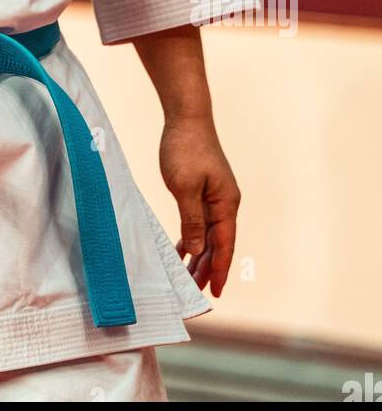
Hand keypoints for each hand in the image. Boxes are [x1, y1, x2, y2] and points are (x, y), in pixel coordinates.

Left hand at [159, 115, 239, 297]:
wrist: (187, 117)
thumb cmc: (185, 149)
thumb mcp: (185, 187)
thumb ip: (192, 220)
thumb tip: (199, 250)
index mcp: (226, 203)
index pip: (225, 245)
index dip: (220, 270)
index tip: (216, 293)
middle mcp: (225, 202)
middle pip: (218, 243)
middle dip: (208, 268)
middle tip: (195, 292)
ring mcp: (215, 196)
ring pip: (209, 234)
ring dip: (200, 256)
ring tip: (189, 278)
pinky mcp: (203, 190)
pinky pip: (200, 221)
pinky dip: (192, 237)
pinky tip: (183, 250)